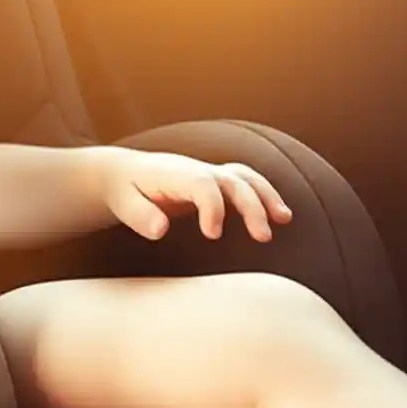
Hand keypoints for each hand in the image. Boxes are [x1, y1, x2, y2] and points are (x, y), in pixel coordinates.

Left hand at [101, 150, 292, 241]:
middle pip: (232, 180)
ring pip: (245, 177)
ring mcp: (208, 173)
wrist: (123, 173)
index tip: (212, 235)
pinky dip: (265, 195)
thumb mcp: (122, 203)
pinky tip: (280, 216)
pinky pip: (245, 183)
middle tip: (263, 237)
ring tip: (284, 220)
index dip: (212, 208)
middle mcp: (196, 170)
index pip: (201, 184)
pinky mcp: (215, 182)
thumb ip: (139, 216)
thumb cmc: (124, 191)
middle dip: (251, 206)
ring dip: (267, 196)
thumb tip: (159, 231)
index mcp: (174, 174)